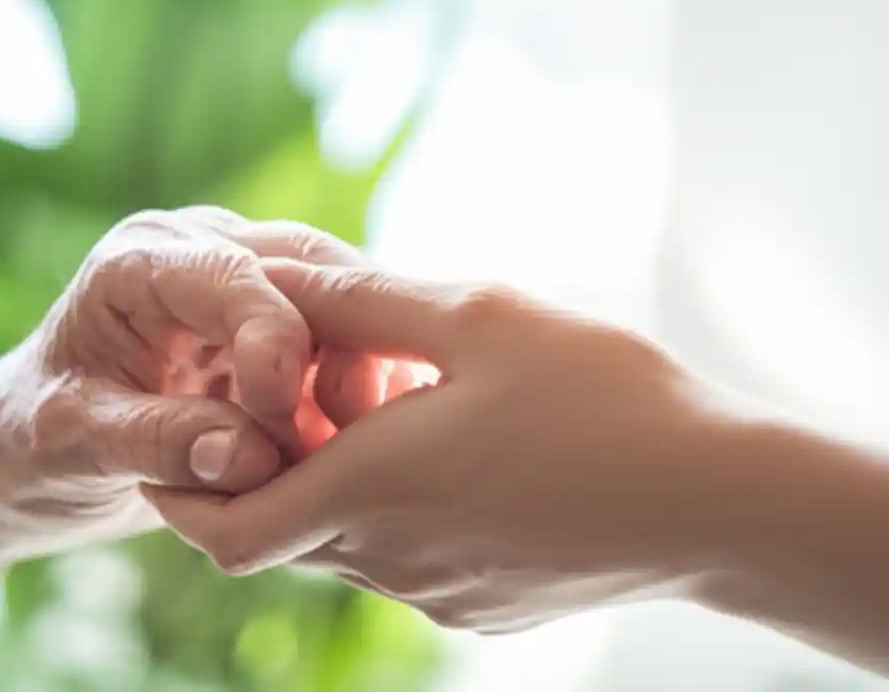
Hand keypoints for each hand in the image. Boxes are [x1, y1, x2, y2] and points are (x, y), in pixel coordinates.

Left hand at [0, 208, 384, 602]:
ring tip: (353, 451)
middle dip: (338, 354)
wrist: (34, 456)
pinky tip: (360, 444)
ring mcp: (248, 283)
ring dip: (360, 374)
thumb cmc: (32, 441)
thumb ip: (156, 442)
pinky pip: (344, 344)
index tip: (280, 429)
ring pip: (346, 303)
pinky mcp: (277, 327)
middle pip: (311, 273)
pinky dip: (360, 391)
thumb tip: (251, 456)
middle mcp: (203, 250)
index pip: (234, 277)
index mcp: (141, 259)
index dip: (273, 344)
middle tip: (342, 442)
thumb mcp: (73, 444)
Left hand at [144, 262, 759, 631]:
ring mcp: (436, 596)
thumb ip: (363, 299)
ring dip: (336, 489)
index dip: (178, 497)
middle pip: (281, 531)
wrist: (718, 505)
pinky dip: (392, 518)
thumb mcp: (476, 318)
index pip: (224, 528)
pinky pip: (404, 566)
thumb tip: (281, 277)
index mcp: (369, 489)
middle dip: (264, 472)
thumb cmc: (601, 398)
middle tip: (282, 405)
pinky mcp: (482, 610)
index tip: (169, 451)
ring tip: (380, 417)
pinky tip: (453, 463)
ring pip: (344, 547)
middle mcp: (388, 561)